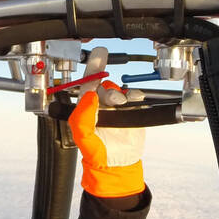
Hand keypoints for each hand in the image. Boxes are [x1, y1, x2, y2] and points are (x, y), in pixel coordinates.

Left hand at [68, 46, 146, 198]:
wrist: (119, 166)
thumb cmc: (97, 154)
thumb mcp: (85, 139)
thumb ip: (82, 119)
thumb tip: (89, 96)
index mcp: (86, 110)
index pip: (87, 85)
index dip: (93, 68)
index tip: (99, 53)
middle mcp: (100, 106)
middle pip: (104, 87)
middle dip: (109, 91)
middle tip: (115, 101)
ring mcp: (116, 108)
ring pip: (118, 91)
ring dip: (121, 94)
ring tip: (123, 104)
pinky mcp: (131, 112)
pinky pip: (133, 97)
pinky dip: (134, 96)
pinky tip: (135, 99)